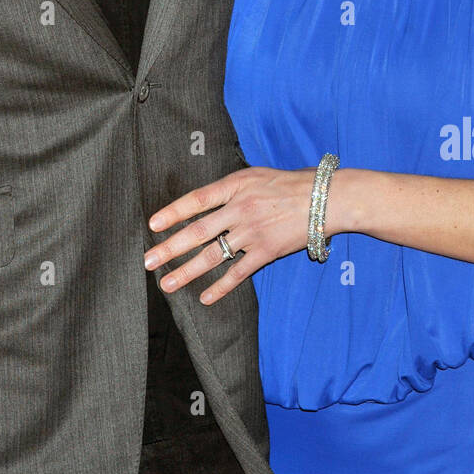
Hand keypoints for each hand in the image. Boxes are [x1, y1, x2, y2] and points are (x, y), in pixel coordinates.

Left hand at [144, 167, 314, 305]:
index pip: (196, 201)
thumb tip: (202, 204)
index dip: (172, 213)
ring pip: (213, 256)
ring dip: (187, 272)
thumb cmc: (289, 184)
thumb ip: (230, 189)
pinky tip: (205, 297)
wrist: (325, 198)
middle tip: (148, 261)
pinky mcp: (266, 251)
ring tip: (167, 283)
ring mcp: (253, 232)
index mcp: (235, 186)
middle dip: (170, 248)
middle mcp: (240, 209)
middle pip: (197, 232)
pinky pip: (238, 273)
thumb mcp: (255, 176)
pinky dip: (221, 287)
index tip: (152, 225)